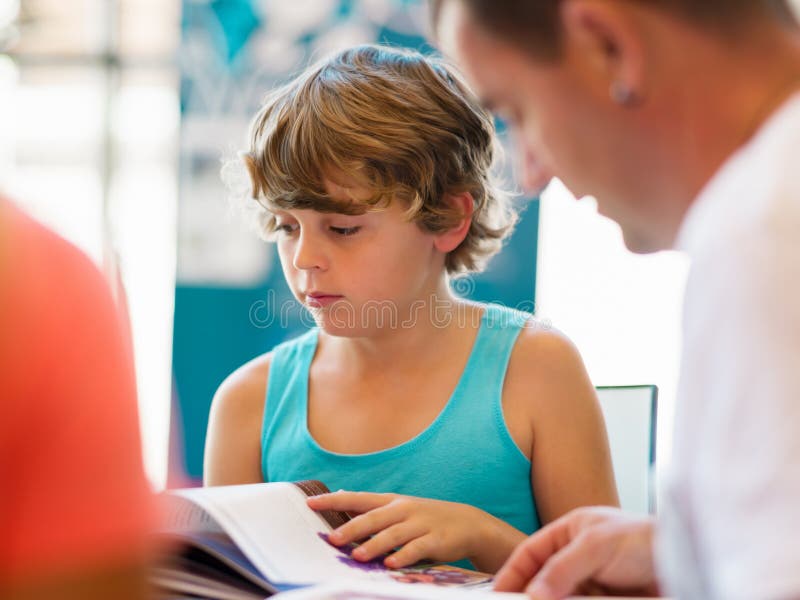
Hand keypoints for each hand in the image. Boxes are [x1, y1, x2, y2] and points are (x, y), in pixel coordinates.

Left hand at [307, 491, 522, 570]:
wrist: (468, 522)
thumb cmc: (425, 517)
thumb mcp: (398, 507)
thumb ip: (370, 505)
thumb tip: (340, 495)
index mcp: (391, 502)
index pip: (358, 498)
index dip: (334, 501)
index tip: (310, 503)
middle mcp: (403, 510)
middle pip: (374, 517)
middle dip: (352, 527)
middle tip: (332, 538)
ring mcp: (420, 524)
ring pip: (394, 534)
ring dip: (375, 545)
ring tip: (358, 556)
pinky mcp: (435, 540)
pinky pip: (417, 549)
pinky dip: (404, 556)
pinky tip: (392, 564)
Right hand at [493, 507, 658, 598]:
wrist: (689, 563)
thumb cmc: (645, 539)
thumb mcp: (597, 545)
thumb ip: (562, 568)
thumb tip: (533, 594)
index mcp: (570, 533)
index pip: (530, 553)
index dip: (512, 572)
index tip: (498, 594)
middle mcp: (577, 560)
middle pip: (542, 581)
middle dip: (528, 594)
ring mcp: (591, 585)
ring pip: (559, 599)